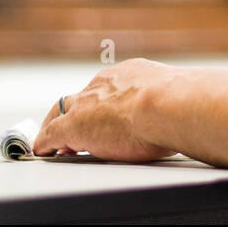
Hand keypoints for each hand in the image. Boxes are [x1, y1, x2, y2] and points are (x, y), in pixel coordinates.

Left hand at [33, 58, 179, 161]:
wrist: (167, 104)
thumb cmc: (181, 103)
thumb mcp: (176, 96)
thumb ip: (171, 102)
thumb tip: (184, 111)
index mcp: (131, 74)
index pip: (108, 88)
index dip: (102, 104)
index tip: (104, 116)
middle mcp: (105, 83)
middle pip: (80, 97)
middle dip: (73, 112)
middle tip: (68, 129)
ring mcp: (88, 103)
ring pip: (61, 111)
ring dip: (56, 127)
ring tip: (52, 143)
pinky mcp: (74, 125)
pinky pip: (51, 134)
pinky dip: (45, 143)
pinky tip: (43, 152)